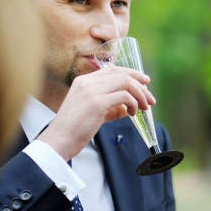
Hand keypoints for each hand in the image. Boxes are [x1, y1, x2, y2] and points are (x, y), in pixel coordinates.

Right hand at [38, 66, 154, 160]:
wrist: (59, 140)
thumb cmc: (75, 129)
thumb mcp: (95, 113)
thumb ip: (111, 107)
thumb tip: (129, 108)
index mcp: (84, 81)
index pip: (113, 70)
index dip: (132, 74)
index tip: (145, 83)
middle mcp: (87, 82)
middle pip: (122, 74)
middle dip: (141, 86)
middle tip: (151, 99)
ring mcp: (91, 91)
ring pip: (126, 83)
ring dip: (140, 95)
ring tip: (144, 108)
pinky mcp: (96, 103)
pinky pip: (124, 96)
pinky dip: (134, 104)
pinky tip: (132, 114)